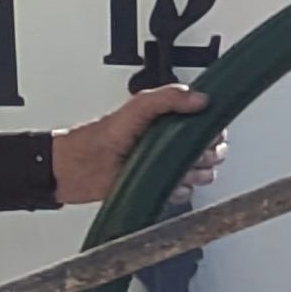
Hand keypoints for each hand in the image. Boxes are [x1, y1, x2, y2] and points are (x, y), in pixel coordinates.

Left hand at [55, 85, 212, 203]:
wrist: (76, 168)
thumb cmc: (100, 136)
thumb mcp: (136, 107)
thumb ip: (168, 97)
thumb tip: (200, 97)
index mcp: (170, 119)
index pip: (207, 122)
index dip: (214, 128)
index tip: (209, 131)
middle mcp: (172, 143)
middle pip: (211, 150)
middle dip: (207, 153)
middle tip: (191, 152)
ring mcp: (167, 166)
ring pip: (202, 173)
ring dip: (195, 173)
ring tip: (175, 168)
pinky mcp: (161, 188)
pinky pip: (184, 194)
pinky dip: (179, 191)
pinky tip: (165, 183)